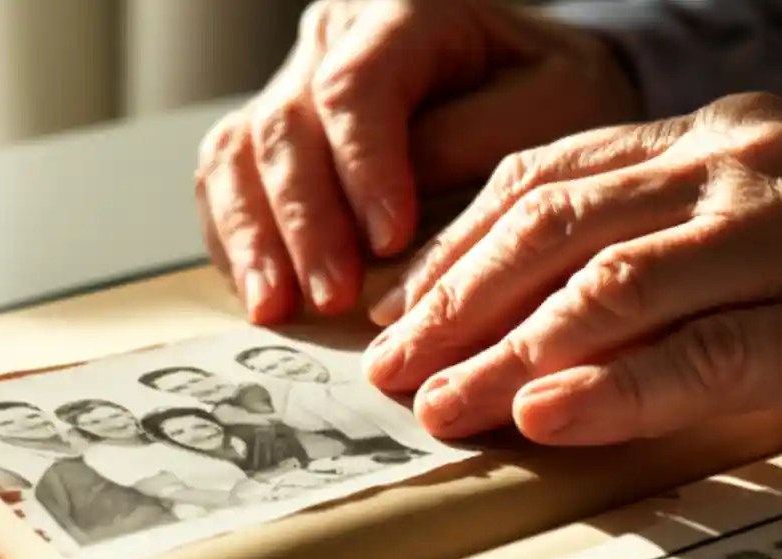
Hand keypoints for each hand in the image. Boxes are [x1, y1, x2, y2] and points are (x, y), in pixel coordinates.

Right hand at [195, 0, 639, 322]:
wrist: (535, 84)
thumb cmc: (551, 93)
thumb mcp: (555, 106)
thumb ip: (482, 145)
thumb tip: (402, 216)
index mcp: (405, 11)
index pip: (357, 87)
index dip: (363, 169)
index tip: (388, 242)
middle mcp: (334, 39)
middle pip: (287, 126)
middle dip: (304, 220)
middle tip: (331, 296)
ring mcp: (295, 83)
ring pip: (239, 152)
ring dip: (253, 236)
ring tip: (276, 306)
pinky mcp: (275, 134)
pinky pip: (227, 180)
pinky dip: (235, 238)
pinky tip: (260, 292)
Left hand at [364, 92, 781, 468]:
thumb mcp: (750, 238)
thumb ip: (650, 254)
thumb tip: (524, 319)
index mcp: (710, 141)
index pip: (547, 178)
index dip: (457, 249)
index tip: (396, 311)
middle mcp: (742, 164)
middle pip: (559, 224)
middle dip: (459, 301)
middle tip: (393, 367)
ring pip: (617, 282)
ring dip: (514, 349)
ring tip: (446, 405)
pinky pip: (710, 349)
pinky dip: (622, 386)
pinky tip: (553, 416)